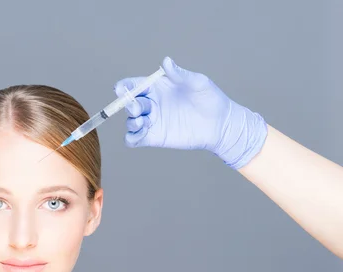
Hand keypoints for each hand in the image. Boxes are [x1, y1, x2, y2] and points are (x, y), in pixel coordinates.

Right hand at [114, 56, 267, 168]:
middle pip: (129, 103)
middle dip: (128, 105)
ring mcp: (151, 121)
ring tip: (143, 122)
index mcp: (156, 87)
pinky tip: (142, 133)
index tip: (122, 89)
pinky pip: (133, 139)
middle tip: (138, 108)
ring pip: (129, 121)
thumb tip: (166, 61)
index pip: (133, 85)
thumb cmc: (210, 99)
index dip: (124, 86)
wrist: (220, 124)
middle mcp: (151, 103)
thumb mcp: (197, 83)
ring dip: (131, 122)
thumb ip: (180, 74)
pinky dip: (131, 137)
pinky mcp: (153, 138)